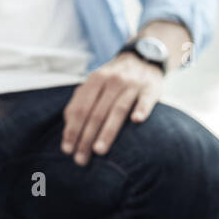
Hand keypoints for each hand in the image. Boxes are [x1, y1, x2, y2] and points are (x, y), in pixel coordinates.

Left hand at [61, 51, 163, 165]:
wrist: (143, 59)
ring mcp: (132, 84)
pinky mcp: (151, 89)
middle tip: (80, 159)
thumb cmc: (113, 79)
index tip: (67, 149)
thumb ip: (80, 101)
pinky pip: (145, 100)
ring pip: (117, 109)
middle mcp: (112, 80)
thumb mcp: (95, 83)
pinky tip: (136, 121)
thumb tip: (68, 127)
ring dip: (107, 131)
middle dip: (86, 137)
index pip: (80, 108)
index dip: (72, 129)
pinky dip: (141, 109)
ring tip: (98, 151)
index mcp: (95, 79)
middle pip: (96, 112)